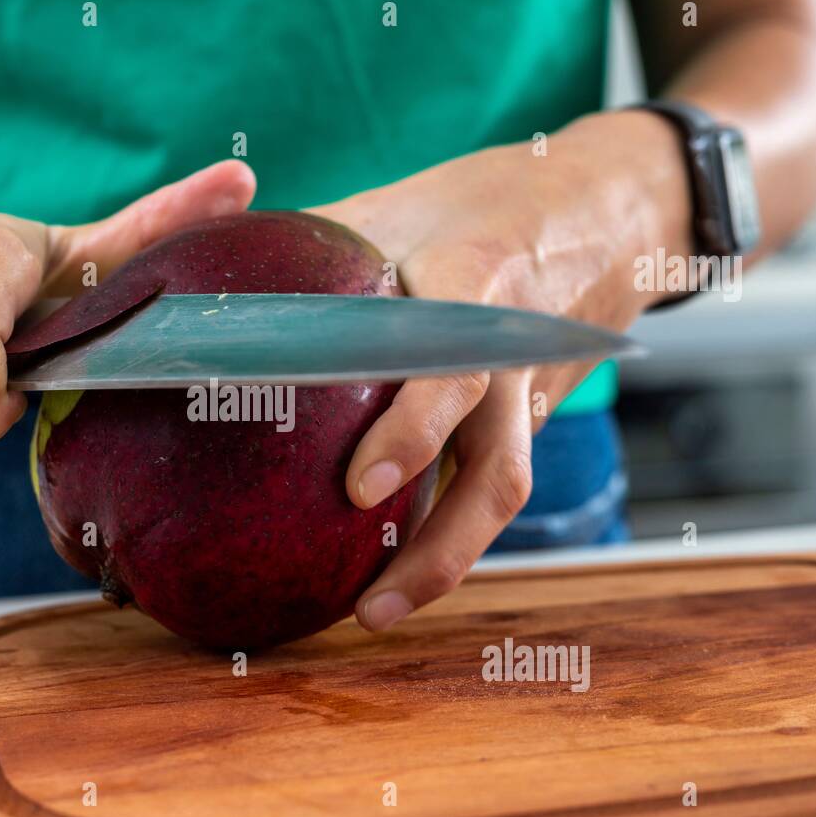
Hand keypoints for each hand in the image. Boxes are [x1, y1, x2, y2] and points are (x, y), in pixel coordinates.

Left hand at [309, 110, 690, 630]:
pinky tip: (393, 568)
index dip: (411, 432)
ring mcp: (531, 398)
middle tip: (366, 603)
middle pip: (495, 471)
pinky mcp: (530, 421)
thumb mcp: (398, 207)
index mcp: (477, 287)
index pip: (449, 372)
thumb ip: (320, 252)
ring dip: (444, 562)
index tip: (358, 488)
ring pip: (501, 493)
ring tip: (373, 612)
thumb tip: (212, 298)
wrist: (603, 209)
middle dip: (437, 547)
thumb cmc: (481, 204)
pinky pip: (491, 482)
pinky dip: (448, 531)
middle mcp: (514, 357)